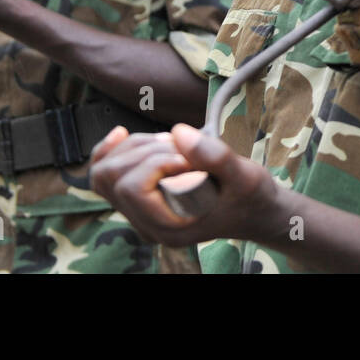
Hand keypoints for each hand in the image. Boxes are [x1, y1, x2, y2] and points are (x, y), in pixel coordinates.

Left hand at [89, 122, 278, 246]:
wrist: (255, 210)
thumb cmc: (251, 197)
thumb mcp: (244, 176)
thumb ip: (214, 156)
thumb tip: (178, 132)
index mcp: (168, 227)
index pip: (132, 188)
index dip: (154, 163)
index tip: (187, 158)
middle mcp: (147, 225)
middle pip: (111, 178)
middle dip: (143, 151)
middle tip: (180, 148)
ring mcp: (140, 213)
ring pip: (104, 173)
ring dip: (132, 148)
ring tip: (169, 144)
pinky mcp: (140, 199)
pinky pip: (105, 175)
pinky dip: (111, 151)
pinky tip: (121, 133)